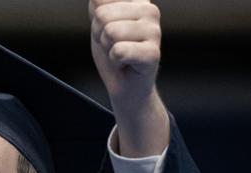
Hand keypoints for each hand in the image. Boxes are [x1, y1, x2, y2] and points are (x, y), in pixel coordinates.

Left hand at [89, 0, 168, 155]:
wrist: (124, 85)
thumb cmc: (113, 52)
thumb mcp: (99, 22)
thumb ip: (99, 3)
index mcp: (138, 0)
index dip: (96, 19)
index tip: (107, 29)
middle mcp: (150, 10)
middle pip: (102, 15)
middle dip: (100, 35)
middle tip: (113, 45)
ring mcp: (154, 31)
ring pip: (110, 32)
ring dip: (108, 48)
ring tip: (119, 54)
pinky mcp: (153, 53)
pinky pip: (119, 50)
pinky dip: (114, 61)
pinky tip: (125, 63)